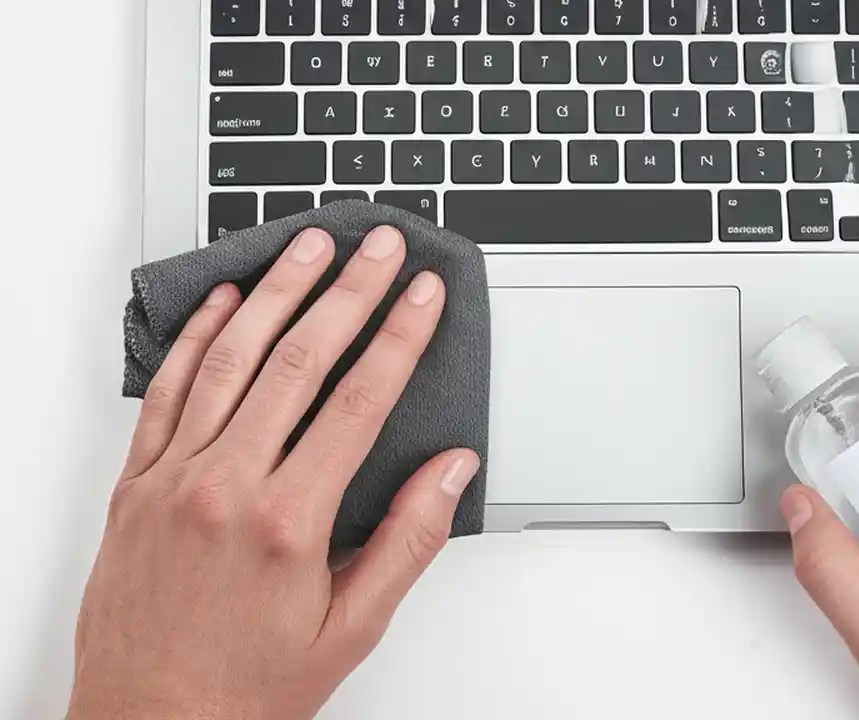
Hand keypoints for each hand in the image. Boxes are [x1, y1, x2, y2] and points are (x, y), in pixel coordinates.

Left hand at [70, 227, 479, 719]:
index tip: (424, 293)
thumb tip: (452, 471)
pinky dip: (197, 338)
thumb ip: (408, 540)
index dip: (400, 336)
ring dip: (277, 294)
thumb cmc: (249, 688)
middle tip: (379, 245)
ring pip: (231, 360)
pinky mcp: (133, 485)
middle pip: (299, 362)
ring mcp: (172, 478)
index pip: (360, 400)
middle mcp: (226, 487)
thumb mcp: (352, 627)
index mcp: (290, 521)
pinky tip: (226, 300)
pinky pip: (167, 392)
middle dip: (348, 291)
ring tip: (310, 245)